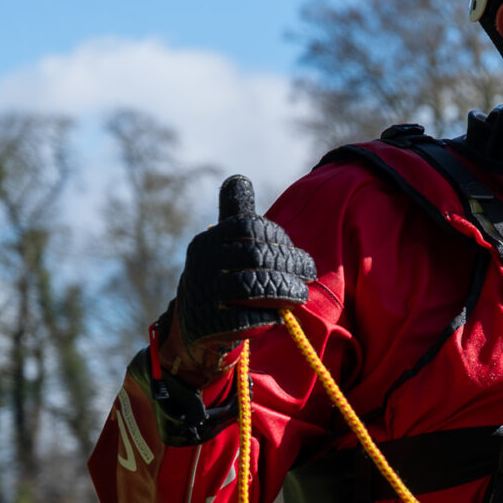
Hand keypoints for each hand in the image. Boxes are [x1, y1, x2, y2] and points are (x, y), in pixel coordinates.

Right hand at [167, 176, 315, 374]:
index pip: (250, 227)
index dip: (281, 239)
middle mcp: (202, 262)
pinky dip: (265, 318)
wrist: (194, 324)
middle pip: (256, 256)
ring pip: (251, 286)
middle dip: (289, 265)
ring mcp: (202, 293)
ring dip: (283, 290)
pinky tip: (278, 317)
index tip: (301, 256)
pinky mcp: (206, 324)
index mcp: (210, 239)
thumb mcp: (224, 243)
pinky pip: (241, 319)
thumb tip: (238, 178)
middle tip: (307, 276)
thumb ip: (235, 214)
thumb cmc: (222, 275)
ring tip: (299, 295)